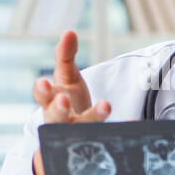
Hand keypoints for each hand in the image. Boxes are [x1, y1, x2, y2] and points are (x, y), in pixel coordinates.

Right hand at [30, 30, 110, 174]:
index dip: (41, 90)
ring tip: (106, 105)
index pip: (42, 97)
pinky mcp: (96, 141)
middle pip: (55, 118)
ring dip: (92, 118)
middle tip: (63, 101)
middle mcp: (61, 122)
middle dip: (58, 110)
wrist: (72, 137)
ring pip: (81, 130)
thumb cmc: (68, 102)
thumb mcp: (66, 78)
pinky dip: (121, 128)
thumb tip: (69, 32)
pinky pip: (108, 137)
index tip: (44, 82)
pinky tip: (133, 121)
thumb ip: (65, 56)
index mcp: (51, 103)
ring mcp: (78, 134)